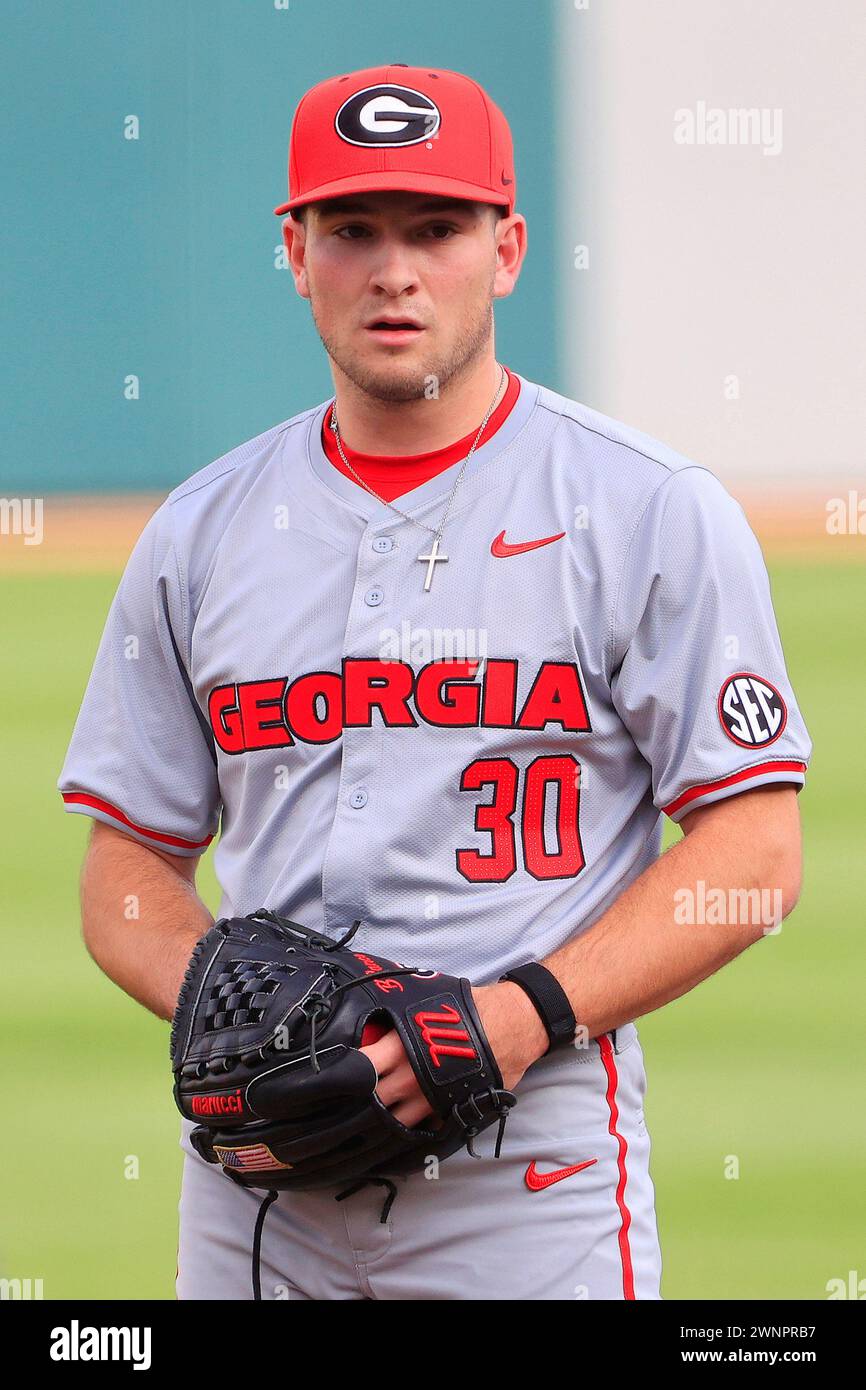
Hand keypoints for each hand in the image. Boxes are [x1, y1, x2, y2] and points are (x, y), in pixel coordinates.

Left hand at [360, 980, 548, 1126]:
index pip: (362, 1067)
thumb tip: (375, 1028)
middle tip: (356, 1099)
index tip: (337, 1077)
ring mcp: (432, 1099)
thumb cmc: (470, 1008)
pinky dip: (417, 1125)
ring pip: (397, 1121)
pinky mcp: (451, 1111)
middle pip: (374, 1100)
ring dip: (387, 1118)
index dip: (347, 1074)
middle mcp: (412, 1077)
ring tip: (380, 1114)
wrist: (513, 1024)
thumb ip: (399, 1020)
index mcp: (401, 1047)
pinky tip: (411, 1120)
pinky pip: (426, 1126)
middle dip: (364, 1100)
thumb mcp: (426, 1004)